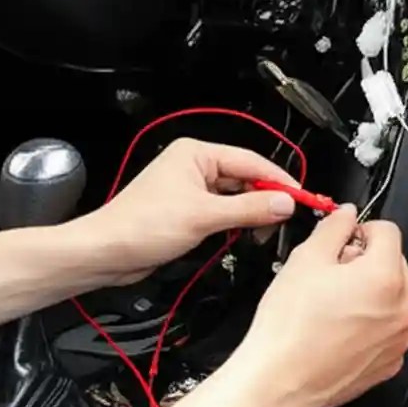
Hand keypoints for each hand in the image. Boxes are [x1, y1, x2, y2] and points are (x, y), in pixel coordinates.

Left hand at [78, 139, 299, 283]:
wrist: (106, 253)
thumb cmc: (138, 226)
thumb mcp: (204, 217)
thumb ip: (249, 209)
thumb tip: (284, 203)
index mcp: (196, 154)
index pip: (251, 161)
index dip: (279, 180)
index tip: (301, 197)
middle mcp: (194, 167)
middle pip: (245, 179)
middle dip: (266, 199)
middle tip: (286, 218)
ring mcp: (191, 190)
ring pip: (235, 198)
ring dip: (251, 214)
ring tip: (266, 230)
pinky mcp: (188, 212)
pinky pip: (223, 213)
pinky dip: (236, 223)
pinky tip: (245, 234)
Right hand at [221, 205, 407, 406]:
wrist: (279, 381)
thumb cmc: (290, 327)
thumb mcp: (305, 259)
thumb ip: (333, 227)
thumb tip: (345, 215)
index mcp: (386, 277)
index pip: (388, 231)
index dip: (360, 230)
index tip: (343, 241)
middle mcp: (401, 308)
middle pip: (392, 264)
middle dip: (363, 263)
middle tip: (328, 277)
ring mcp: (398, 339)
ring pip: (388, 299)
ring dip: (366, 295)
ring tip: (328, 308)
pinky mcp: (388, 363)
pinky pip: (384, 330)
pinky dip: (366, 326)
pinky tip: (335, 331)